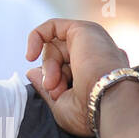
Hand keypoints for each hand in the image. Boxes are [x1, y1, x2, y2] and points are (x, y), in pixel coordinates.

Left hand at [24, 19, 128, 136]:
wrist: (108, 101)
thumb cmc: (90, 111)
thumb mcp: (61, 105)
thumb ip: (46, 86)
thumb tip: (32, 71)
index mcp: (97, 72)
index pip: (67, 72)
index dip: (55, 84)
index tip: (56, 96)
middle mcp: (96, 55)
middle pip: (59, 58)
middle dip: (51, 75)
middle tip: (54, 89)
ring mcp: (91, 41)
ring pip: (55, 47)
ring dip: (48, 66)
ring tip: (54, 83)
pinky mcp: (83, 30)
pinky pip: (51, 26)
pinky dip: (36, 37)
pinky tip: (30, 55)